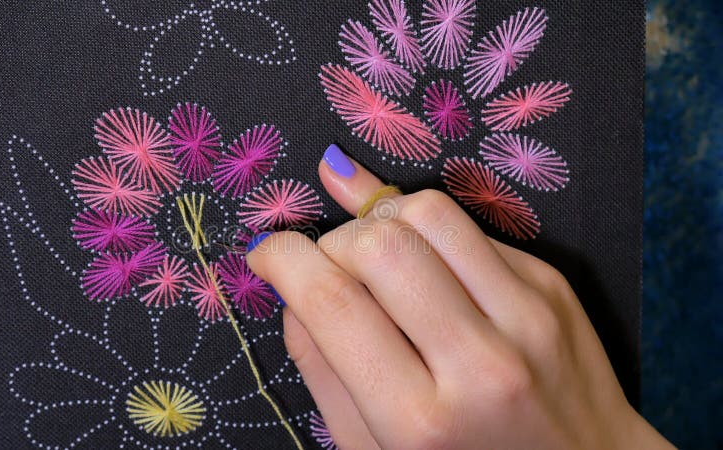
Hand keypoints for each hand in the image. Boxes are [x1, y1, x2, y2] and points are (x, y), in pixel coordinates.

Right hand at [246, 145, 671, 449]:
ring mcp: (527, 315)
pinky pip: (467, 224)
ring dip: (380, 218)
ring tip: (372, 253)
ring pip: (427, 212)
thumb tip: (292, 287)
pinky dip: (426, 230)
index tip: (267, 252)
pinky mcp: (552, 284)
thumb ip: (322, 368)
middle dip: (332, 240)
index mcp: (420, 420)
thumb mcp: (373, 449)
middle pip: (378, 244)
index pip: (331, 301)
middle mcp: (480, 362)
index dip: (282, 258)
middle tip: (327, 266)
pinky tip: (422, 264)